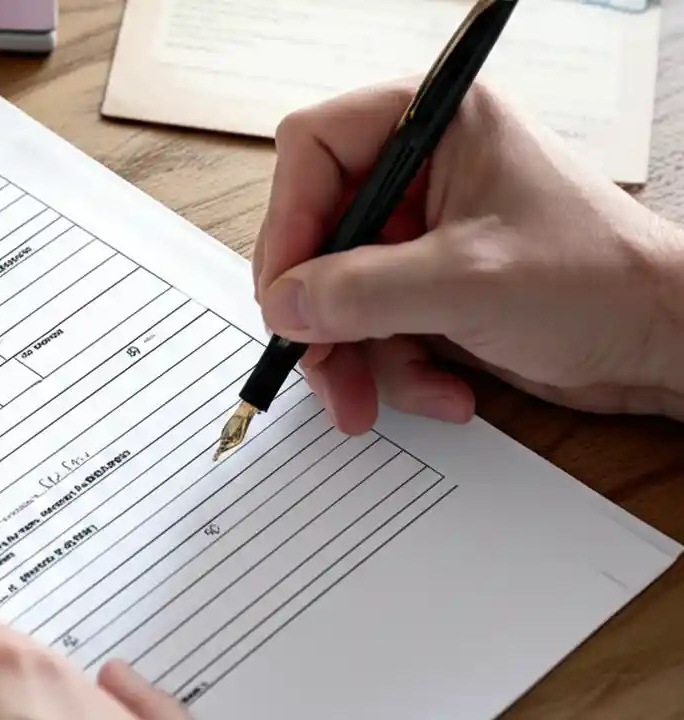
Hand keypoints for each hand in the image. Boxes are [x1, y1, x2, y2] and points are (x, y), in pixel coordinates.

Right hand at [254, 80, 683, 432]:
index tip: (285, 290)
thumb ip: (360, 292)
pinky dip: (397, 368)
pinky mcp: (430, 284)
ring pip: (338, 290)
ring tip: (370, 403)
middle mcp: (421, 170)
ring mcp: (423, 231)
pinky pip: (375, 324)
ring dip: (353, 356)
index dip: (289, 219)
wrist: (664, 343)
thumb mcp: (464, 283)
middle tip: (317, 361)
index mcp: (433, 125)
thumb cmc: (599, 282)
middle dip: (319, 310)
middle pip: (318, 230)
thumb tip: (282, 306)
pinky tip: (444, 391)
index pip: (314, 148)